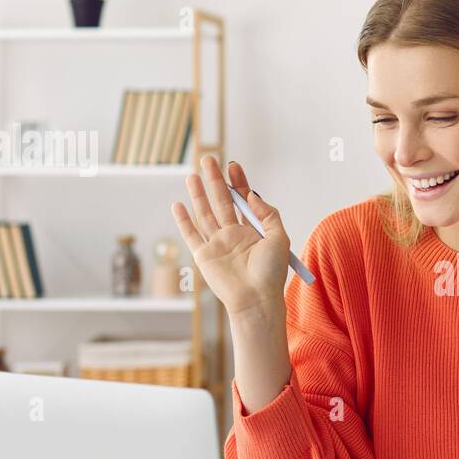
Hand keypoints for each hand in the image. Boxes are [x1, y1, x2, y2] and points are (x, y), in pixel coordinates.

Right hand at [171, 156, 290, 320]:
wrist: (256, 299)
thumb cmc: (271, 273)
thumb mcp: (279, 238)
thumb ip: (268, 214)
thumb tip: (251, 195)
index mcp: (252, 231)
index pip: (242, 201)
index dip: (238, 183)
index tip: (233, 165)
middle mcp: (233, 236)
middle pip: (221, 202)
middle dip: (215, 180)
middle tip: (208, 159)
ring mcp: (217, 245)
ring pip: (205, 214)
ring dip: (198, 194)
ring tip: (193, 174)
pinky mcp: (203, 256)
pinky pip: (191, 235)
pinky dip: (183, 220)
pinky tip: (178, 205)